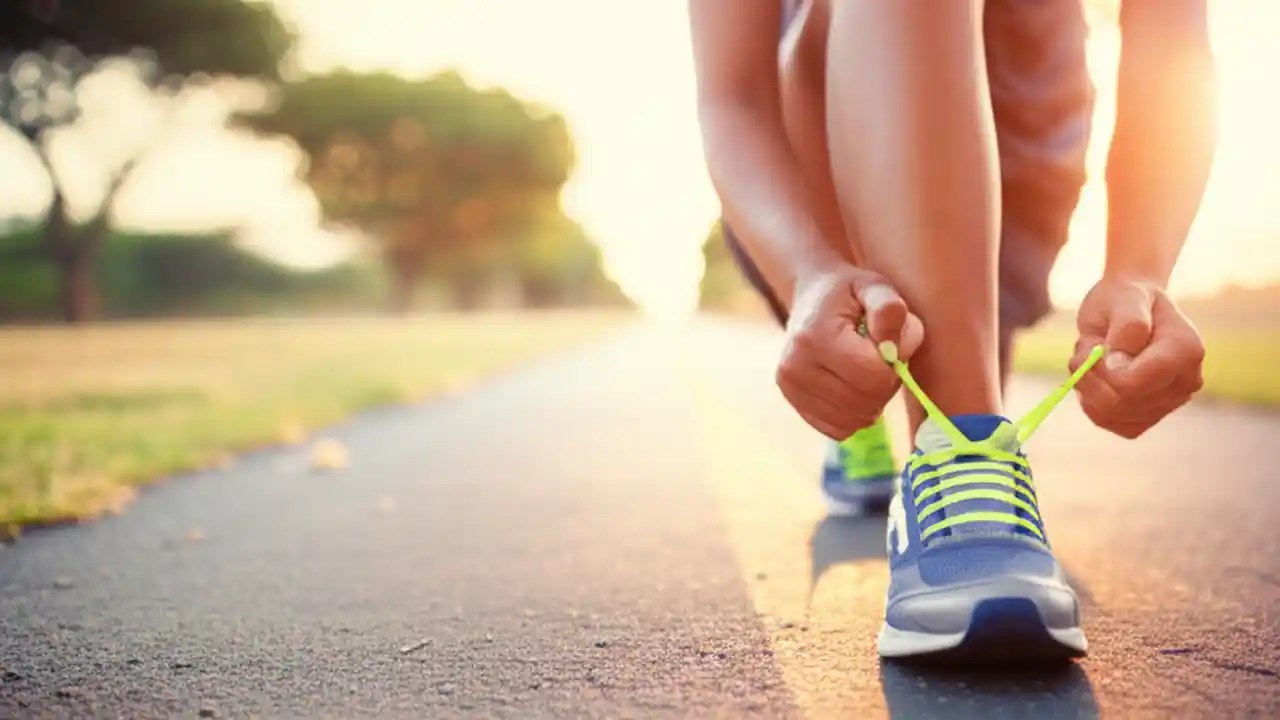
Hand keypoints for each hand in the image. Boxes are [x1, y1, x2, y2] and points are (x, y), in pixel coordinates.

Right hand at [778, 265, 923, 439]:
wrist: (812, 297)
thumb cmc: (850, 293)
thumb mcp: (875, 287)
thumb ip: (889, 310)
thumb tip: (892, 347)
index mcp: (815, 336)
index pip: (871, 377)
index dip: (893, 368)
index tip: (890, 348)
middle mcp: (795, 367)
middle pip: (863, 403)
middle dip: (884, 387)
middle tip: (881, 361)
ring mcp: (790, 388)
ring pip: (852, 421)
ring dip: (871, 403)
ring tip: (866, 373)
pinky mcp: (793, 403)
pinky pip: (838, 428)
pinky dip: (854, 414)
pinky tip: (852, 388)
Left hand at [1070, 277, 1204, 438]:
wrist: (1128, 307)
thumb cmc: (1125, 299)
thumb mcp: (1123, 298)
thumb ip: (1127, 327)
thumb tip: (1117, 364)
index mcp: (1186, 350)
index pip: (1135, 384)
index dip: (1103, 371)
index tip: (1094, 347)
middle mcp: (1186, 382)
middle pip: (1122, 403)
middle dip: (1090, 378)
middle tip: (1082, 351)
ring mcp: (1169, 403)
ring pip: (1112, 416)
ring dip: (1087, 388)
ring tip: (1088, 360)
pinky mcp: (1149, 415)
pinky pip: (1111, 423)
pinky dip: (1091, 402)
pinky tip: (1092, 378)